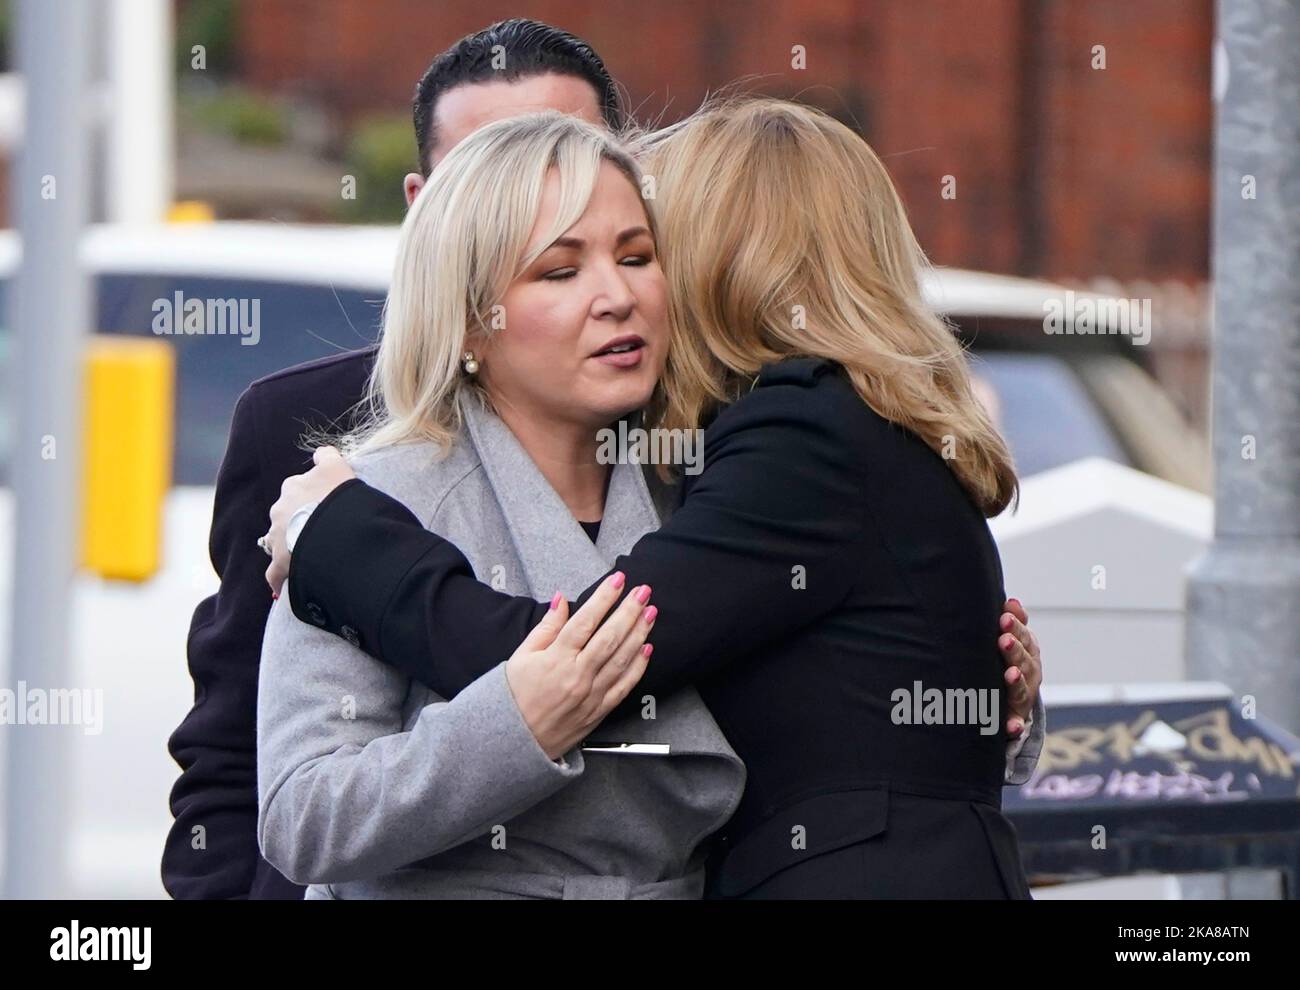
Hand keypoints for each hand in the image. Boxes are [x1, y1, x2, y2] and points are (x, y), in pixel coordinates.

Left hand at [263, 446, 356, 595]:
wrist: (334, 531)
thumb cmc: (341, 498)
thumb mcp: (340, 468)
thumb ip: (329, 458)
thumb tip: (321, 453)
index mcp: (295, 486)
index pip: (301, 484)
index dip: (315, 492)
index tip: (327, 500)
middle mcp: (282, 508)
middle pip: (288, 511)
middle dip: (300, 518)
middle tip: (324, 527)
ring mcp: (279, 536)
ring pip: (280, 538)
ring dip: (291, 544)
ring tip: (312, 554)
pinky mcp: (280, 563)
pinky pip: (276, 573)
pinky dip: (280, 579)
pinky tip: (287, 587)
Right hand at [505, 572, 656, 759]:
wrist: (514, 742)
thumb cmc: (513, 697)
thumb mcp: (521, 656)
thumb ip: (546, 627)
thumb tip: (563, 600)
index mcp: (556, 659)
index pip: (586, 621)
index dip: (604, 598)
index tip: (618, 580)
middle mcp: (577, 676)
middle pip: (610, 637)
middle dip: (629, 611)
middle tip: (644, 590)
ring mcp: (591, 695)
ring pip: (622, 659)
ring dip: (639, 633)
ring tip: (650, 612)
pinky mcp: (599, 711)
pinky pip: (624, 686)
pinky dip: (638, 667)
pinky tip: (646, 648)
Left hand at [998, 598, 1040, 737]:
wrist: (1011, 703)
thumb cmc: (1009, 662)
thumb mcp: (1014, 642)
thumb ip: (1014, 621)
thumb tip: (1011, 601)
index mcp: (1027, 653)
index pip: (1025, 638)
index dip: (1017, 628)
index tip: (1004, 618)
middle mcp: (1029, 675)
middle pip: (1024, 661)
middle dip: (1015, 650)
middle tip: (1004, 639)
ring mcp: (1023, 698)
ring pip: (1022, 689)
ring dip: (1016, 682)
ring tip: (1010, 674)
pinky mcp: (1015, 720)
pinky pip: (1016, 725)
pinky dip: (1015, 725)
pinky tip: (1012, 726)